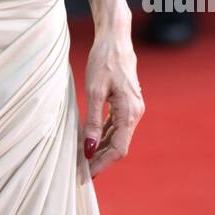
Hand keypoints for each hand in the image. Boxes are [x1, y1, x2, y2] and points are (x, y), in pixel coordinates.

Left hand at [83, 25, 143, 177]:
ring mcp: (132, 109)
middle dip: (99, 160)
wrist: (115, 39)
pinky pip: (115, 126)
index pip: (117, 149)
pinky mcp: (126, 103)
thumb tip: (88, 148)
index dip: (101, 164)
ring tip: (81, 160)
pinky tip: (90, 141)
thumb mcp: (94, 91)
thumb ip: (93, 121)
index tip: (84, 175)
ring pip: (117, 137)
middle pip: (118, 146)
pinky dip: (103, 136)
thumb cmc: (104, 60)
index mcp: (130, 112)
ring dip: (100, 149)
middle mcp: (135, 113)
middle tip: (78, 171)